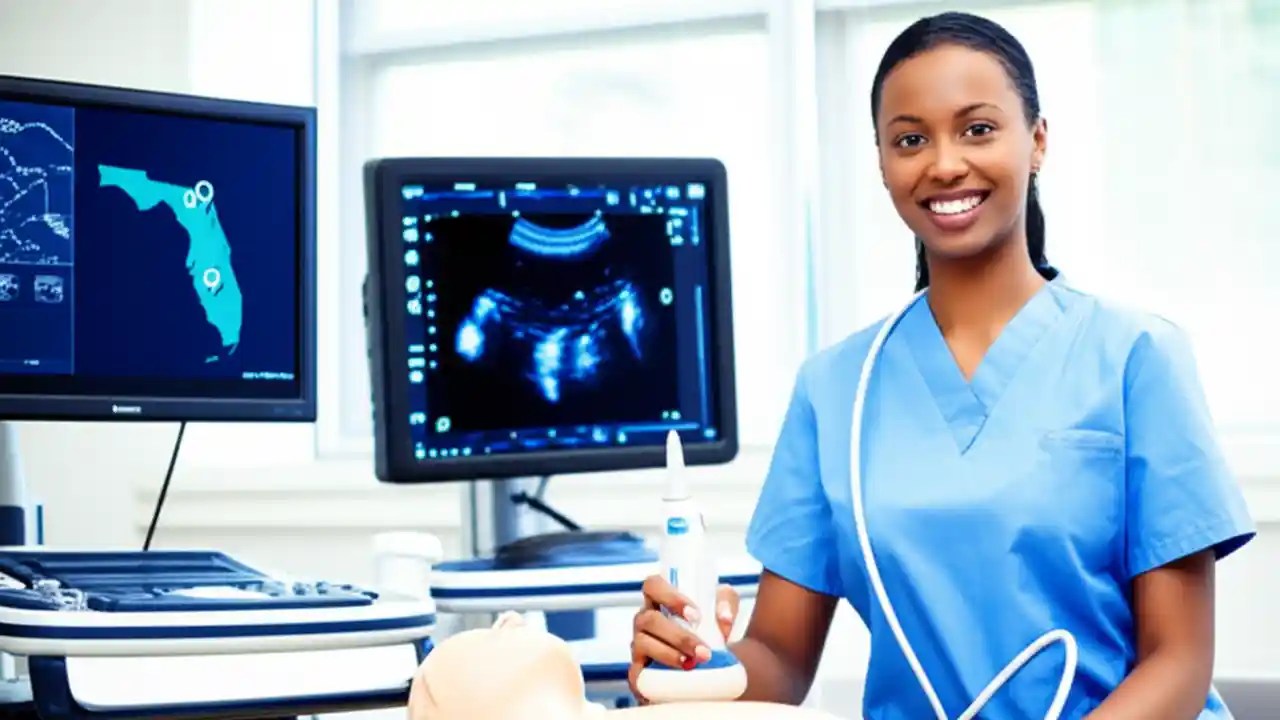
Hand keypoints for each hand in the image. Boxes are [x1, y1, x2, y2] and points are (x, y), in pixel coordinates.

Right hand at [628, 575, 740, 702]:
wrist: (713, 668)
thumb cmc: (711, 630)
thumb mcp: (723, 610)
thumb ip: (726, 605)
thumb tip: (724, 619)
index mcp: (660, 600)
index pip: (653, 585)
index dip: (670, 597)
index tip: (695, 615)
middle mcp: (645, 620)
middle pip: (649, 619)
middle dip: (678, 636)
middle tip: (703, 651)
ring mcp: (639, 646)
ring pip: (643, 643)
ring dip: (669, 653)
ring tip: (693, 663)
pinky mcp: (638, 674)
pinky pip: (637, 672)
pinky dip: (656, 674)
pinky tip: (677, 676)